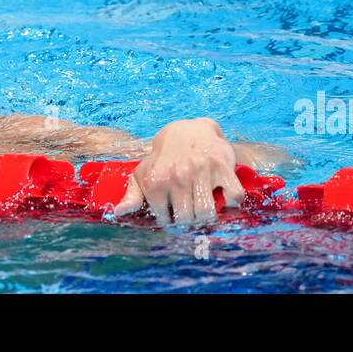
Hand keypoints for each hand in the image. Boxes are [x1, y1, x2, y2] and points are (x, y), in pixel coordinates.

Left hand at [112, 118, 245, 225]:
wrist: (188, 130)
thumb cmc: (164, 158)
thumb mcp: (144, 173)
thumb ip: (132, 195)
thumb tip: (119, 213)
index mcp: (156, 181)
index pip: (166, 220)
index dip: (171, 220)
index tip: (173, 213)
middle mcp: (178, 176)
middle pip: (188, 220)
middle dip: (189, 221)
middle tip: (190, 212)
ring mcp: (201, 170)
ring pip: (208, 214)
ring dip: (208, 215)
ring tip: (203, 206)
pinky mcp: (222, 166)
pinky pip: (233, 197)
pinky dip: (231, 202)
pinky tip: (222, 195)